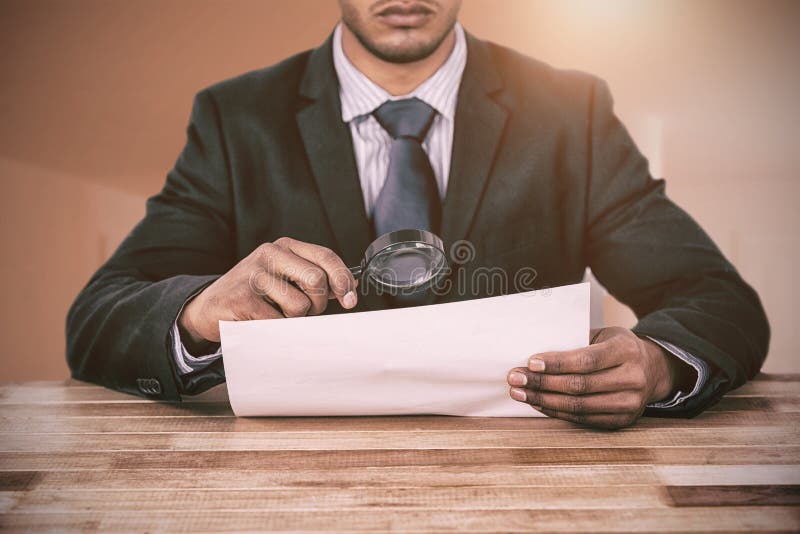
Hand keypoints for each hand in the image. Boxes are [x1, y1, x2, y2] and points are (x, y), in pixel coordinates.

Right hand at [179, 237, 356, 345]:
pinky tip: (263, 323)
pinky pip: (278, 322)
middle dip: (318, 304)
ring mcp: (254, 274)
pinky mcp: (242, 298)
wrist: (210, 307)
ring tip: (278, 315)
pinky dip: (277, 330)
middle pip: (316, 280)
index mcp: (284, 247)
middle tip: (305, 312)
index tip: (351, 300)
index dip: (343, 279)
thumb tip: (348, 288)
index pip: (325, 257)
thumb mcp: (284, 278)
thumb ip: (313, 279)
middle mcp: (269, 254)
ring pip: (300, 305)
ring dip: (295, 320)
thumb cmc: (254, 295)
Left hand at [506, 326, 682, 428]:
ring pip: (579, 406)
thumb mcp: (604, 334)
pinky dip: (557, 412)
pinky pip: (583, 419)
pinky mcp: (622, 421)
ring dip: (544, 400)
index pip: (587, 360)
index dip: (557, 363)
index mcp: (626, 350)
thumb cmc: (617, 347)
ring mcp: (630, 403)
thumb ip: (576, 340)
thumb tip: (534, 350)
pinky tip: (538, 403)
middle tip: (515, 378)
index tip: (530, 362)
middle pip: (579, 385)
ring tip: (520, 393)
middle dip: (542, 383)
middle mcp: (632, 378)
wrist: (652, 370)